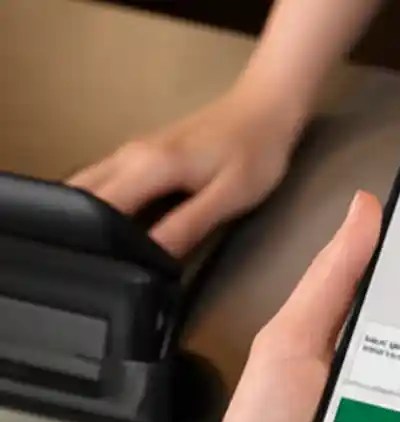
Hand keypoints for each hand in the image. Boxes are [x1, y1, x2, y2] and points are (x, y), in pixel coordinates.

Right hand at [67, 82, 305, 258]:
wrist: (264, 107)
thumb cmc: (254, 154)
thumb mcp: (229, 196)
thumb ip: (188, 226)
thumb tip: (150, 261)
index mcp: (144, 168)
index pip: (93, 211)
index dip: (92, 247)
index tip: (97, 277)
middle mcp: (125, 157)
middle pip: (77, 199)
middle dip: (78, 236)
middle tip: (93, 274)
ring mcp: (128, 153)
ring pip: (84, 188)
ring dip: (80, 218)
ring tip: (97, 258)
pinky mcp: (138, 156)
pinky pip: (100, 183)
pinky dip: (94, 205)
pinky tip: (109, 232)